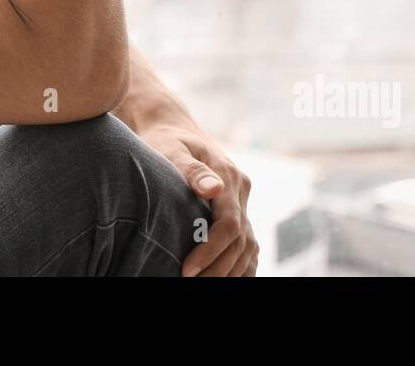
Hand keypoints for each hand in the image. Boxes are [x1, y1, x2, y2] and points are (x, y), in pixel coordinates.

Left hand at [137, 122, 259, 275]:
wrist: (173, 129)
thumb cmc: (166, 140)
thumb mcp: (172, 149)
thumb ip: (192, 170)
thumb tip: (214, 189)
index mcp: (229, 176)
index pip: (229, 225)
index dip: (210, 251)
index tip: (186, 270)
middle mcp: (241, 190)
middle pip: (241, 242)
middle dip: (218, 268)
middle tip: (188, 283)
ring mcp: (242, 201)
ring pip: (249, 247)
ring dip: (231, 271)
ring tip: (204, 285)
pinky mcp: (237, 209)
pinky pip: (247, 244)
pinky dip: (241, 265)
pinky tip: (227, 278)